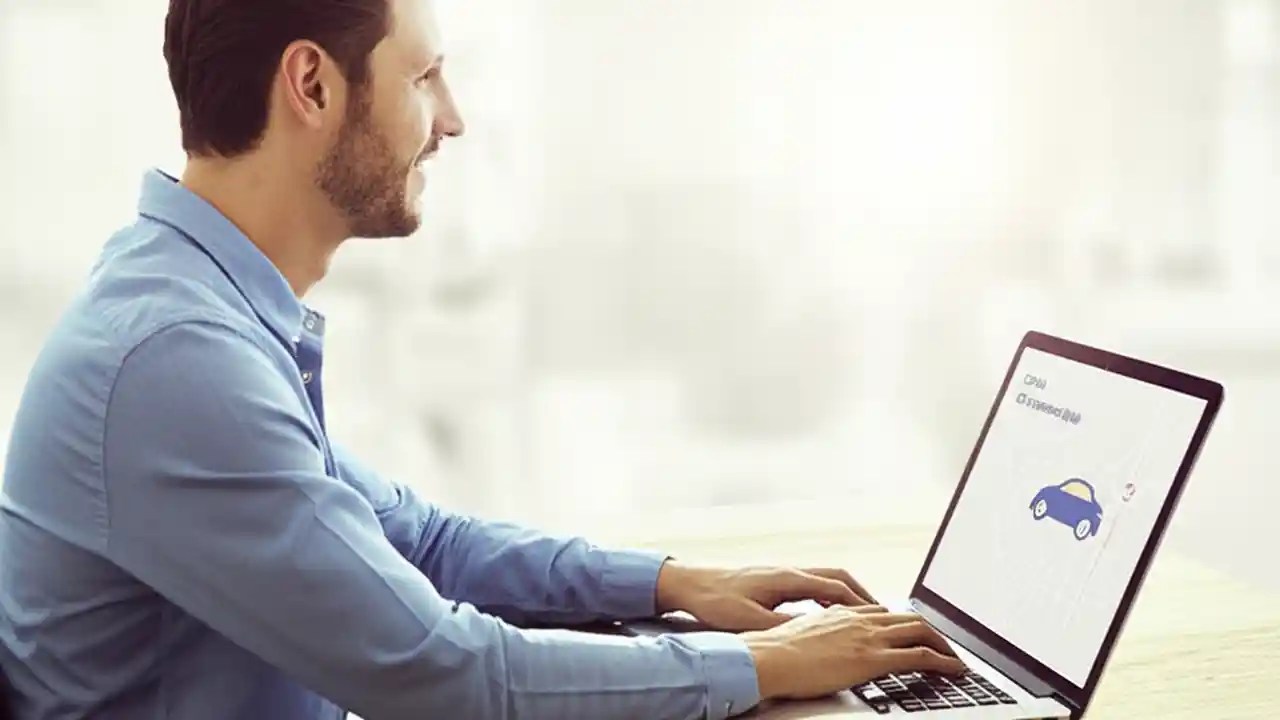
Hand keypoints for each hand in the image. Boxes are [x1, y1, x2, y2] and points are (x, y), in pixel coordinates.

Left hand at [655, 561, 875, 631]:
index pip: (835, 587)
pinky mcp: (771, 581)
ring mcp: (780, 574)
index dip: (860, 602)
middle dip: (861, 594)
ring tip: (863, 613)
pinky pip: (810, 584)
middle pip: (836, 577)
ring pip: (824, 579)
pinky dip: (828, 595)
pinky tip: (828, 611)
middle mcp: (787, 571)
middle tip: (882, 612)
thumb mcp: (747, 619)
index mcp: (786, 578)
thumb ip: (781, 627)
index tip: (879, 616)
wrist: (687, 582)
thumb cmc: (713, 598)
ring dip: (846, 594)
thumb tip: (810, 634)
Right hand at [741, 604, 966, 700]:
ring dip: (944, 644)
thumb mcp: (802, 639)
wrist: (767, 658)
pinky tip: (954, 669)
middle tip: (944, 646)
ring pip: (921, 630)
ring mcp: (868, 637)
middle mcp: (859, 619)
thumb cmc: (775, 654)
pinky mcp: (874, 658)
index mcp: (841, 613)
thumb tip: (822, 650)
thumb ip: (820, 638)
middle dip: (930, 631)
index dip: (901, 624)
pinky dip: (944, 660)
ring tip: (955, 659)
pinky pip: (921, 655)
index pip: (882, 613)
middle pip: (908, 617)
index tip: (911, 633)